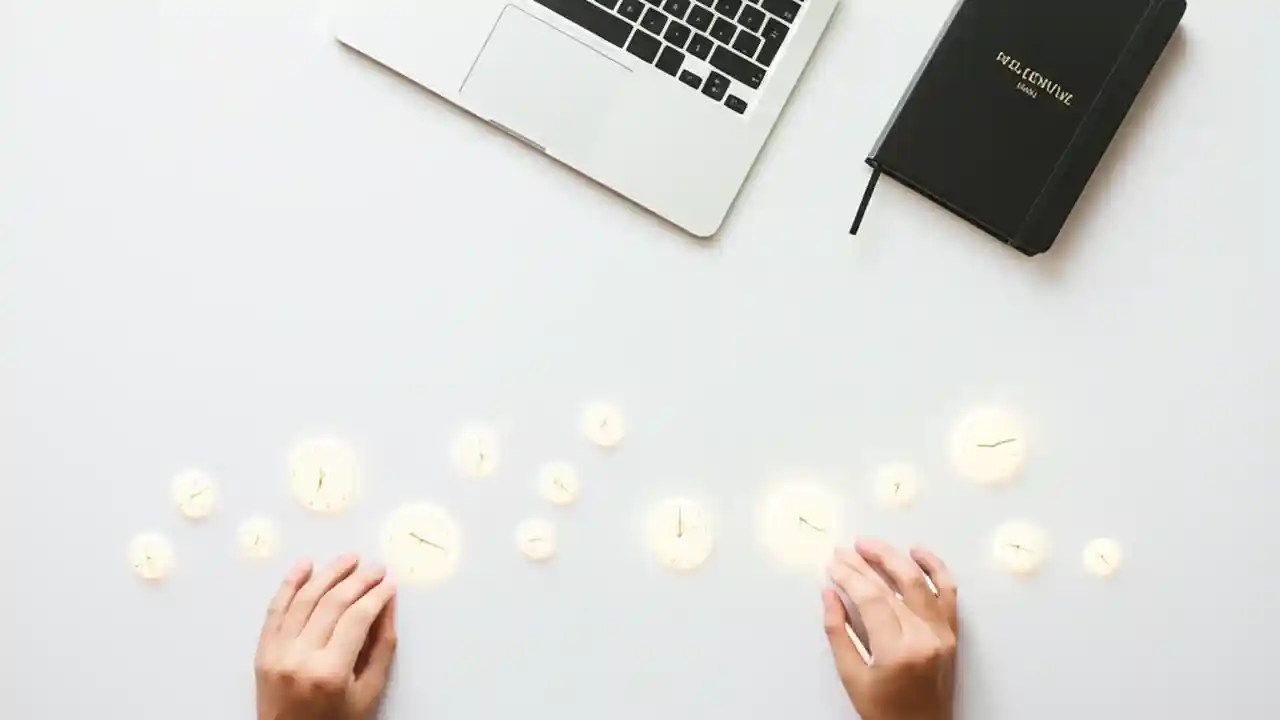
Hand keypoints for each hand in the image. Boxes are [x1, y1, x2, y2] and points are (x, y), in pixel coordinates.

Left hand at [255, 555, 398, 719]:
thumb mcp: (369, 691)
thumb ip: (381, 646)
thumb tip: (387, 603)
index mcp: (330, 672)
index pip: (357, 618)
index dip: (376, 596)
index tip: (389, 583)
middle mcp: (299, 658)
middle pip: (332, 604)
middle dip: (358, 580)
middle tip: (376, 567)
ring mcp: (277, 653)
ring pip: (303, 599)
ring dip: (328, 573)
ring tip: (348, 558)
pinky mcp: (263, 651)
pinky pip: (275, 609)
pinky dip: (289, 583)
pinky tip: (305, 565)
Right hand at [823, 540, 957, 719]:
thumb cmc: (885, 712)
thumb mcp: (851, 677)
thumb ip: (837, 632)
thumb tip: (829, 593)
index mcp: (897, 652)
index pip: (872, 599)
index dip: (849, 576)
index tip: (833, 565)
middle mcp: (925, 638)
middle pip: (892, 587)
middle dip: (865, 563)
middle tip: (845, 551)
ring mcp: (942, 634)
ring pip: (920, 582)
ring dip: (894, 558)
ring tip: (871, 545)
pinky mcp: (951, 634)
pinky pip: (948, 592)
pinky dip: (935, 568)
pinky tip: (917, 552)